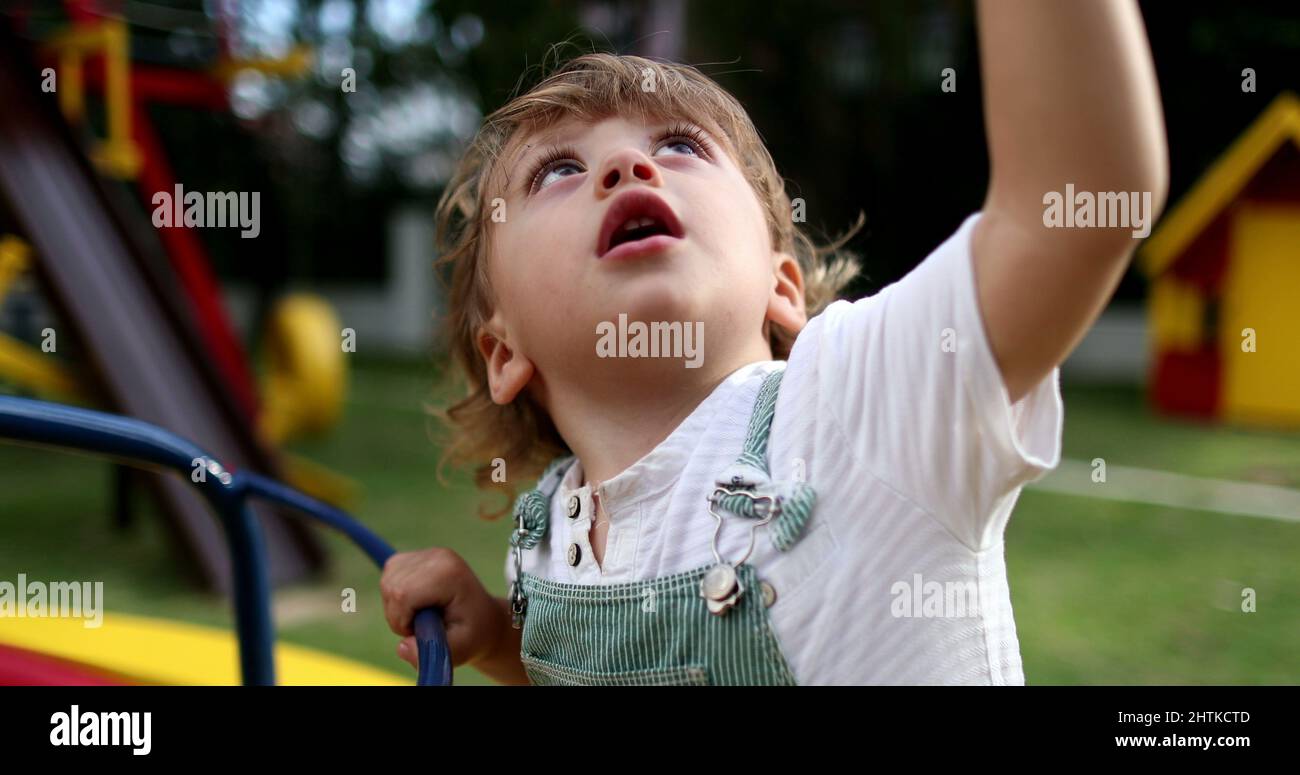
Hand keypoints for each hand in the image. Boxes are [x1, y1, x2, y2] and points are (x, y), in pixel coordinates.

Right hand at [379, 547, 508, 671]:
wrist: (481, 618)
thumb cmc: (472, 634)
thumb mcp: (459, 650)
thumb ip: (430, 652)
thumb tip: (402, 647)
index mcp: (449, 574)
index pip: (403, 594)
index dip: (403, 620)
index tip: (420, 632)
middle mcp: (437, 557)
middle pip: (392, 587)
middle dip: (398, 615)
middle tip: (421, 626)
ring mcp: (426, 553)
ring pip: (387, 582)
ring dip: (396, 607)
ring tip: (421, 616)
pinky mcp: (414, 556)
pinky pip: (389, 577)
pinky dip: (395, 597)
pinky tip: (416, 603)